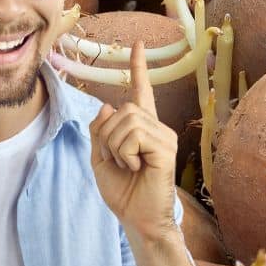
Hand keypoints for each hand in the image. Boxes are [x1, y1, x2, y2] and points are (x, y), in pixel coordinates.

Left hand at [90, 41, 178, 239]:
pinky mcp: (165, 149)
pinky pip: (133, 136)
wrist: (138, 220)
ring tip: (128, 166)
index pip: (141, 92)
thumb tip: (107, 105)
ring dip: (115, 146)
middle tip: (117, 161)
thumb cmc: (123, 193)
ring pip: (125, 121)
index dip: (138, 68)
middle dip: (107, 136)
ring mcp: (164, 137)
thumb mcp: (100, 159)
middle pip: (121, 109)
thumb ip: (100, 132)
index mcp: (143, 128)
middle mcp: (157, 128)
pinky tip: (137, 168)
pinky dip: (125, 154)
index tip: (138, 45)